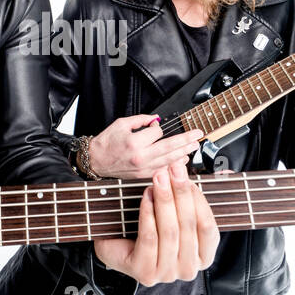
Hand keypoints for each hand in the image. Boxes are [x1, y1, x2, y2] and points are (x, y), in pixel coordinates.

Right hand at [87, 114, 202, 178]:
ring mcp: (143, 168)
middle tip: (198, 135)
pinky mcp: (143, 175)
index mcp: (135, 142)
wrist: (96, 161)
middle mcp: (141, 156)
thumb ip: (140, 120)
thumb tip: (156, 119)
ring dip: (184, 152)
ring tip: (194, 147)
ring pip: (169, 160)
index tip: (154, 125)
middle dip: (185, 140)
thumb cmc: (106, 143)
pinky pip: (163, 170)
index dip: (158, 127)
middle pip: (169, 147)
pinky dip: (174, 165)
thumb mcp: (121, 124)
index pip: (157, 133)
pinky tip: (182, 160)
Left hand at [93, 159, 218, 285]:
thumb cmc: (152, 228)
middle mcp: (188, 269)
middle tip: (172, 170)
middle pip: (188, 226)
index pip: (208, 227)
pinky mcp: (146, 273)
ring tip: (158, 179)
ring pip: (169, 231)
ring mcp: (167, 274)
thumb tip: (221, 170)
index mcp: (203, 257)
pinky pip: (150, 238)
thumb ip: (195, 196)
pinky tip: (146, 196)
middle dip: (180, 193)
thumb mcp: (177, 212)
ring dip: (164, 200)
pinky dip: (148, 214)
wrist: (117, 247)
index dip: (198, 198)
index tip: (186, 174)